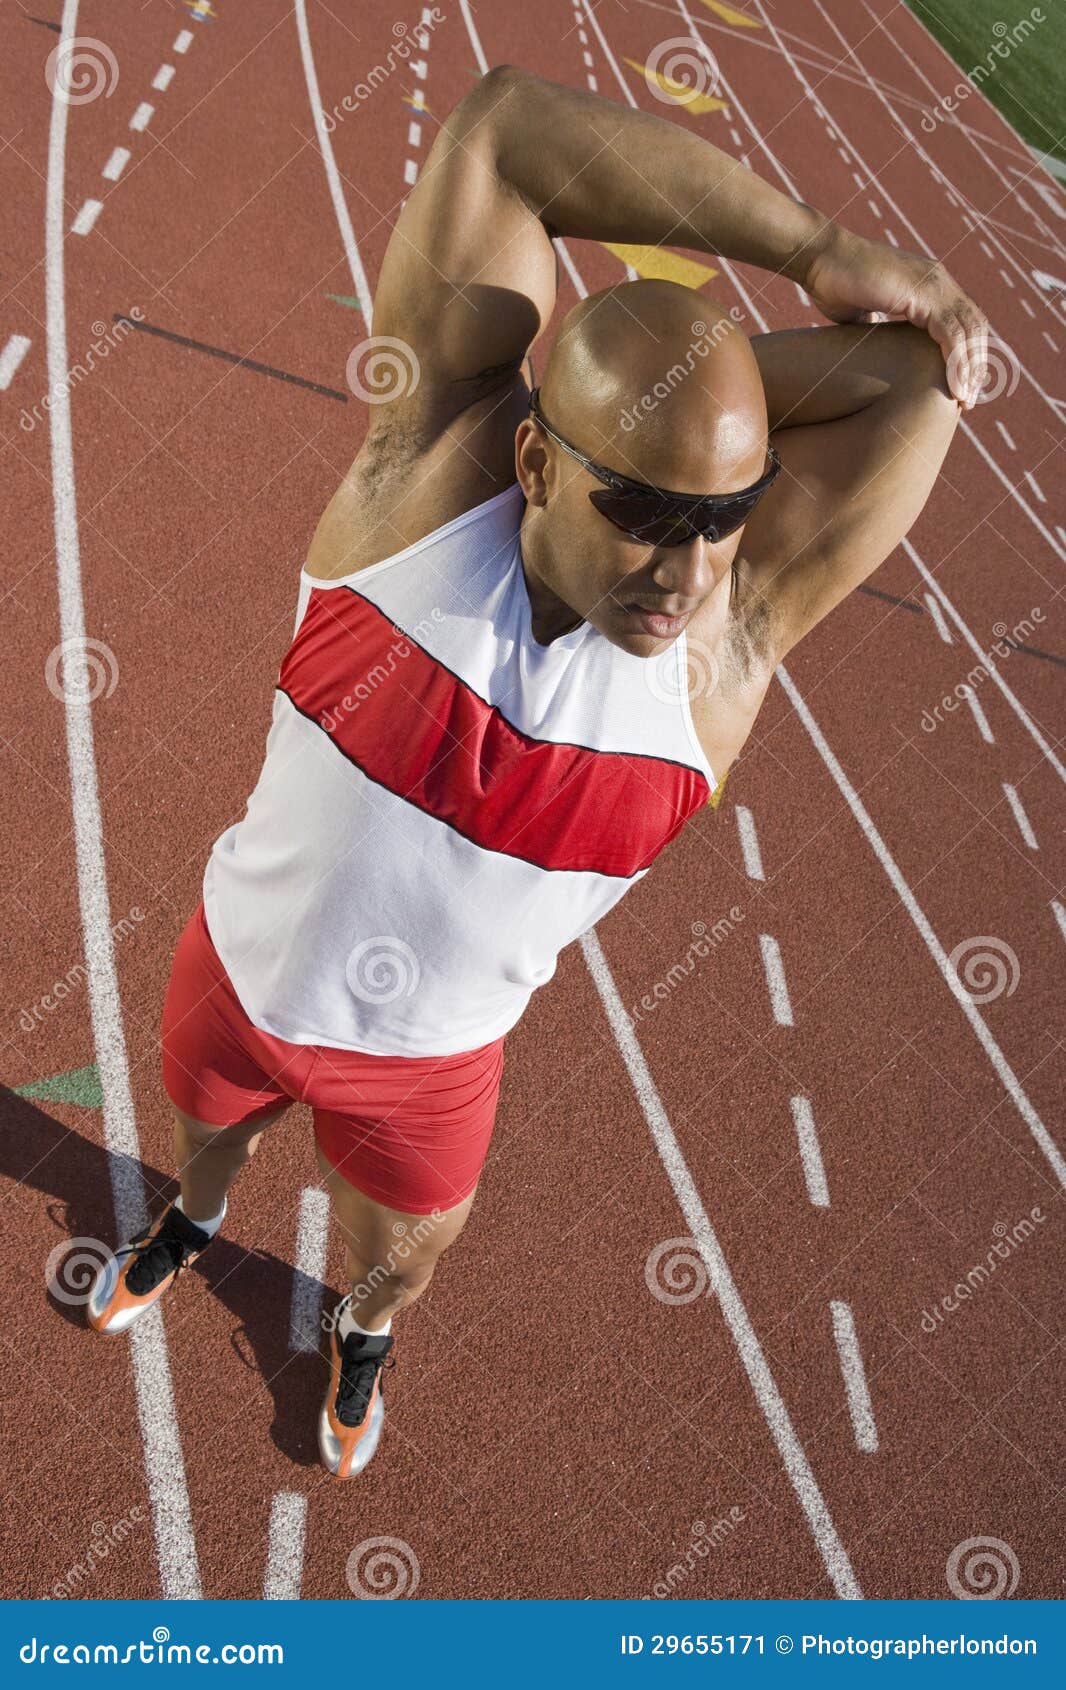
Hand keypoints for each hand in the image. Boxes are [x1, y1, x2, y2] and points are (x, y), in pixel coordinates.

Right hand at [802, 222, 989, 409]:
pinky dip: (956, 363)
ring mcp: (935, 285)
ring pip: (969, 331)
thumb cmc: (833, 285)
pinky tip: (953, 387)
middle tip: (968, 401)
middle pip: (975, 327)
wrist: (820, 260)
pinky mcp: (925, 293)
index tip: (961, 386)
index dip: (967, 355)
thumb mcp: (861, 313)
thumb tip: (872, 345)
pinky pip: (951, 333)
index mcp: (930, 286)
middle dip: (975, 366)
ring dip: (969, 369)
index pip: (964, 322)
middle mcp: (940, 282)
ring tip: (964, 400)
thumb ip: (874, 326)